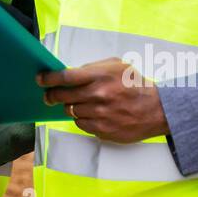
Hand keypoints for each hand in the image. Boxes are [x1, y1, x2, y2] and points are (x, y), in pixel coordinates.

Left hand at [37, 58, 169, 143]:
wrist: (157, 109)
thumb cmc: (135, 84)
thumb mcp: (116, 66)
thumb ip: (92, 68)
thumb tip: (70, 74)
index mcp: (99, 76)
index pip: (65, 77)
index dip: (48, 78)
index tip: (40, 79)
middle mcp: (97, 95)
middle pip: (62, 96)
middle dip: (52, 95)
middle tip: (50, 95)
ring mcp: (99, 115)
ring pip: (71, 111)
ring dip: (72, 107)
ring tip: (84, 103)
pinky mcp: (102, 131)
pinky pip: (81, 124)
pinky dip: (83, 119)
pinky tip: (94, 114)